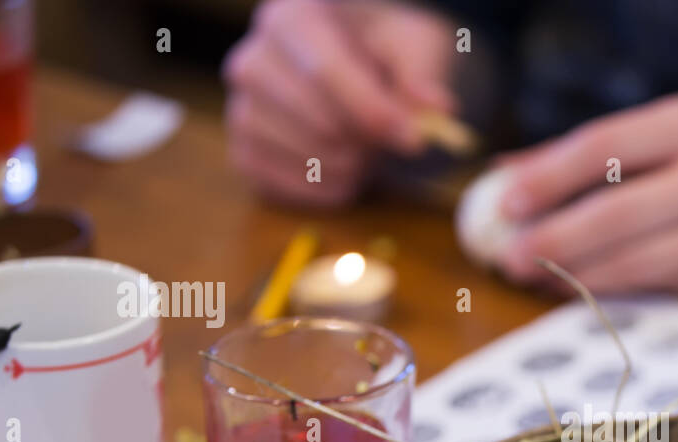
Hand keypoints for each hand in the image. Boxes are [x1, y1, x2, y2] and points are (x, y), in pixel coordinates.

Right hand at [223, 0, 456, 205]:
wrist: (356, 69)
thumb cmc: (384, 51)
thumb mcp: (415, 45)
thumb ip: (424, 74)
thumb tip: (435, 108)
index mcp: (291, 15)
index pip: (324, 70)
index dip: (373, 112)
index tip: (414, 140)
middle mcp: (253, 59)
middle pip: (317, 122)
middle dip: (368, 142)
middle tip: (392, 139)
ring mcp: (242, 108)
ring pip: (306, 158)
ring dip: (354, 166)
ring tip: (368, 145)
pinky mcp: (245, 153)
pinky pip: (290, 188)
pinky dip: (331, 188)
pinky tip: (348, 168)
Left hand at [495, 91, 677, 293]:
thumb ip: (612, 151)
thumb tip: (512, 172)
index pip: (605, 144)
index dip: (548, 175)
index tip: (505, 199)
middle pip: (613, 210)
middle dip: (552, 238)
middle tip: (507, 256)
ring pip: (633, 257)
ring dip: (575, 272)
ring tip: (535, 276)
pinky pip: (657, 283)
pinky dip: (613, 287)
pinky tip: (581, 287)